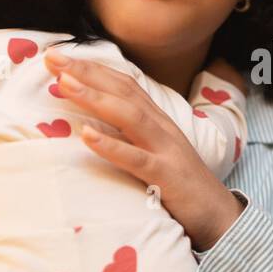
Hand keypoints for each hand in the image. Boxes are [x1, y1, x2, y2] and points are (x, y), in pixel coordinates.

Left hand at [45, 51, 245, 250]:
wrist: (220, 215)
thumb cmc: (181, 187)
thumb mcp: (154, 153)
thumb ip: (129, 136)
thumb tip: (91, 124)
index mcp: (157, 121)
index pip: (123, 85)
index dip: (92, 68)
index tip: (58, 56)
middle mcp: (161, 128)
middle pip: (123, 91)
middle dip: (86, 72)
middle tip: (52, 57)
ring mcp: (166, 150)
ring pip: (129, 117)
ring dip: (95, 98)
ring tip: (63, 84)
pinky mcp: (167, 177)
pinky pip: (137, 160)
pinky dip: (111, 146)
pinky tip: (86, 136)